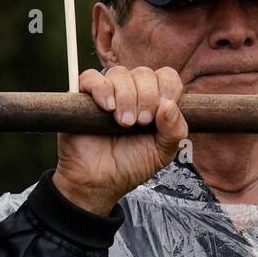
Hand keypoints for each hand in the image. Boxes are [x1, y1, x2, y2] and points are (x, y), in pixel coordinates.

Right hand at [52, 66, 188, 215]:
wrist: (99, 183)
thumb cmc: (131, 164)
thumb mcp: (162, 152)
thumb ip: (174, 130)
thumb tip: (170, 105)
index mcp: (154, 100)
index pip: (167, 76)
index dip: (168, 88)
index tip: (162, 110)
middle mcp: (132, 91)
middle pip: (144, 73)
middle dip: (146, 96)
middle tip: (141, 122)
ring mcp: (107, 92)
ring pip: (119, 73)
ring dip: (126, 96)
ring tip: (124, 122)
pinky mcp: (82, 97)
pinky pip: (91, 77)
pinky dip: (102, 88)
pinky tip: (107, 108)